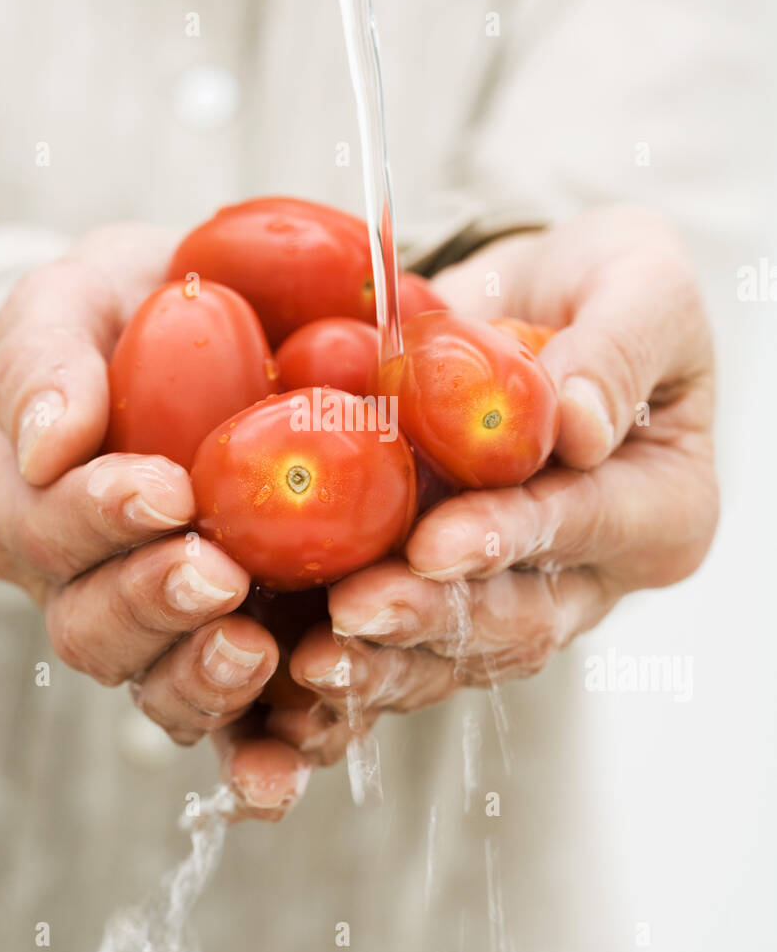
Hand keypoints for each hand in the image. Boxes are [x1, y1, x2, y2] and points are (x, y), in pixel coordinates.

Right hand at [0, 224, 311, 821]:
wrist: (221, 337)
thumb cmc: (128, 313)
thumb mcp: (75, 299)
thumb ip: (46, 354)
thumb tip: (46, 444)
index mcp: (24, 506)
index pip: (42, 530)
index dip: (97, 519)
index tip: (165, 489)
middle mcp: (83, 585)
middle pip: (93, 629)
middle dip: (153, 606)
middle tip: (216, 573)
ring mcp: (166, 630)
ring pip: (161, 690)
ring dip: (205, 682)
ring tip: (257, 650)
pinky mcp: (246, 648)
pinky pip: (244, 727)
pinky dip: (262, 758)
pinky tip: (289, 767)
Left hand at [269, 204, 718, 761]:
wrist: (538, 300)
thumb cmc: (608, 282)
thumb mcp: (641, 282)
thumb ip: (617, 348)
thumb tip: (579, 425)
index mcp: (663, 505)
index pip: (586, 525)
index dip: (509, 537)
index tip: (434, 542)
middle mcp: (598, 573)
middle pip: (519, 615)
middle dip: (432, 615)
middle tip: (354, 611)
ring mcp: (522, 593)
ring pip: (457, 651)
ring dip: (383, 660)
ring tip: (312, 657)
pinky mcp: (453, 593)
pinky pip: (405, 646)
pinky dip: (352, 662)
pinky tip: (289, 670)